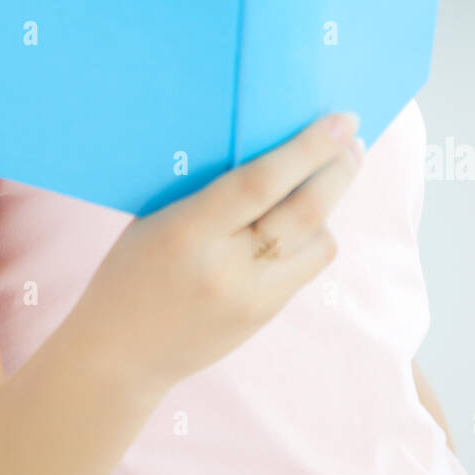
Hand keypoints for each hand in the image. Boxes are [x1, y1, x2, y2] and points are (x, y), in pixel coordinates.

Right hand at [67, 112, 362, 395]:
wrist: (120, 353)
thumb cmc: (132, 269)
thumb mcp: (158, 218)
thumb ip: (210, 189)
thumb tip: (270, 148)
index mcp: (188, 232)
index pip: (260, 182)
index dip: (307, 149)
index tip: (340, 120)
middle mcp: (227, 269)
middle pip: (305, 213)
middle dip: (339, 171)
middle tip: (354, 140)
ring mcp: (252, 299)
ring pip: (319, 243)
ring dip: (328, 207)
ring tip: (324, 179)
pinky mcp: (265, 317)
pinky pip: (306, 267)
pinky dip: (311, 237)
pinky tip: (301, 220)